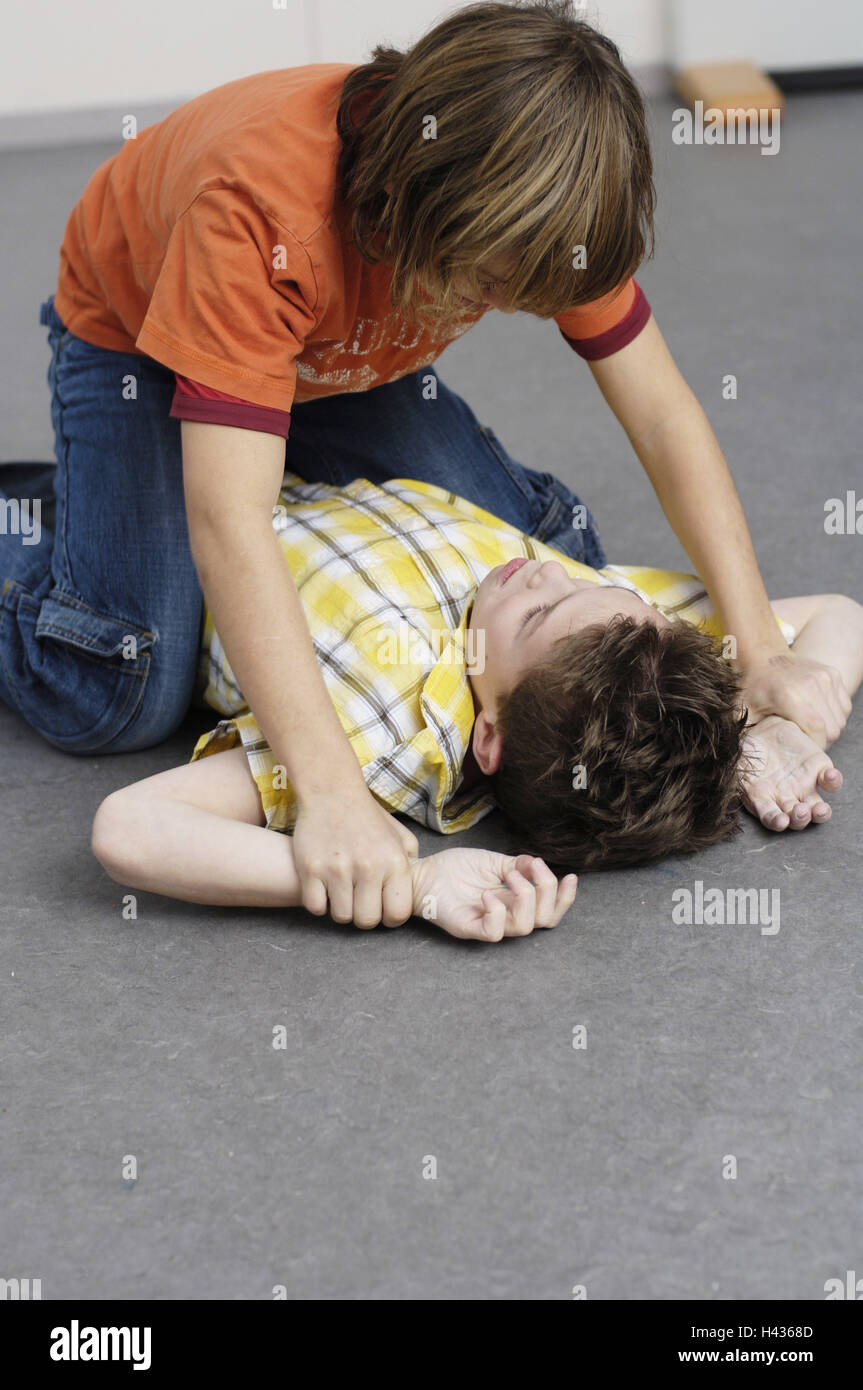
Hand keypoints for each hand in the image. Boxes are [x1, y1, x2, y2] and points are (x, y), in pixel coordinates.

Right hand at [292, 787, 418, 927]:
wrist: (332, 791)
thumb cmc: (368, 817)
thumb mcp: (401, 836)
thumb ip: (411, 866)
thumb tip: (409, 892)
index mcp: (394, 862)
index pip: (397, 914)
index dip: (389, 916)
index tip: (381, 906)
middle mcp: (368, 867)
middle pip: (367, 921)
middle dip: (363, 915)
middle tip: (359, 899)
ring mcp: (337, 869)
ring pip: (341, 916)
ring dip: (341, 908)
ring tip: (341, 890)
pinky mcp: (311, 868)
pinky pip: (315, 907)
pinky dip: (318, 902)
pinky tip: (323, 887)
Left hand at [411, 847, 577, 941]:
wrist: (423, 872)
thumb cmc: (456, 868)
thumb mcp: (494, 861)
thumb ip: (519, 865)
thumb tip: (538, 864)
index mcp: (515, 902)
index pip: (550, 912)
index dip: (565, 899)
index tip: (570, 877)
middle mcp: (506, 917)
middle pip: (544, 921)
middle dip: (547, 893)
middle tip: (531, 869)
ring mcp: (487, 924)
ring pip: (523, 927)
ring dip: (524, 897)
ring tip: (509, 877)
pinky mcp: (468, 928)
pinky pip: (493, 932)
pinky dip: (497, 912)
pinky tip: (487, 894)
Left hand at [740, 650, 850, 747]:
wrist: (763, 655)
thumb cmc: (752, 686)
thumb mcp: (744, 712)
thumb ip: (750, 735)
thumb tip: (749, 761)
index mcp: (789, 696)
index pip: (817, 731)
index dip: (815, 746)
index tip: (803, 751)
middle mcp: (812, 684)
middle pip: (832, 728)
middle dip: (821, 740)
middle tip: (804, 739)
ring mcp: (825, 678)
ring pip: (840, 719)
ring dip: (829, 728)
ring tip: (809, 726)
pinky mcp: (833, 674)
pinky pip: (844, 706)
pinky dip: (834, 715)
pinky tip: (817, 714)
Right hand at [740, 714, 842, 830]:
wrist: (764, 729)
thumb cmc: (745, 750)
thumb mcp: (735, 762)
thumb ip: (733, 773)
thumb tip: (719, 777)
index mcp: (763, 800)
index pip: (771, 818)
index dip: (776, 822)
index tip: (779, 821)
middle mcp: (786, 799)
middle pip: (796, 818)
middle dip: (799, 819)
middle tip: (799, 812)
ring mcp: (804, 786)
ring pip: (816, 808)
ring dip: (820, 813)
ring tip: (820, 809)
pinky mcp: (818, 769)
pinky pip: (829, 781)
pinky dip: (833, 781)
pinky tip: (830, 777)